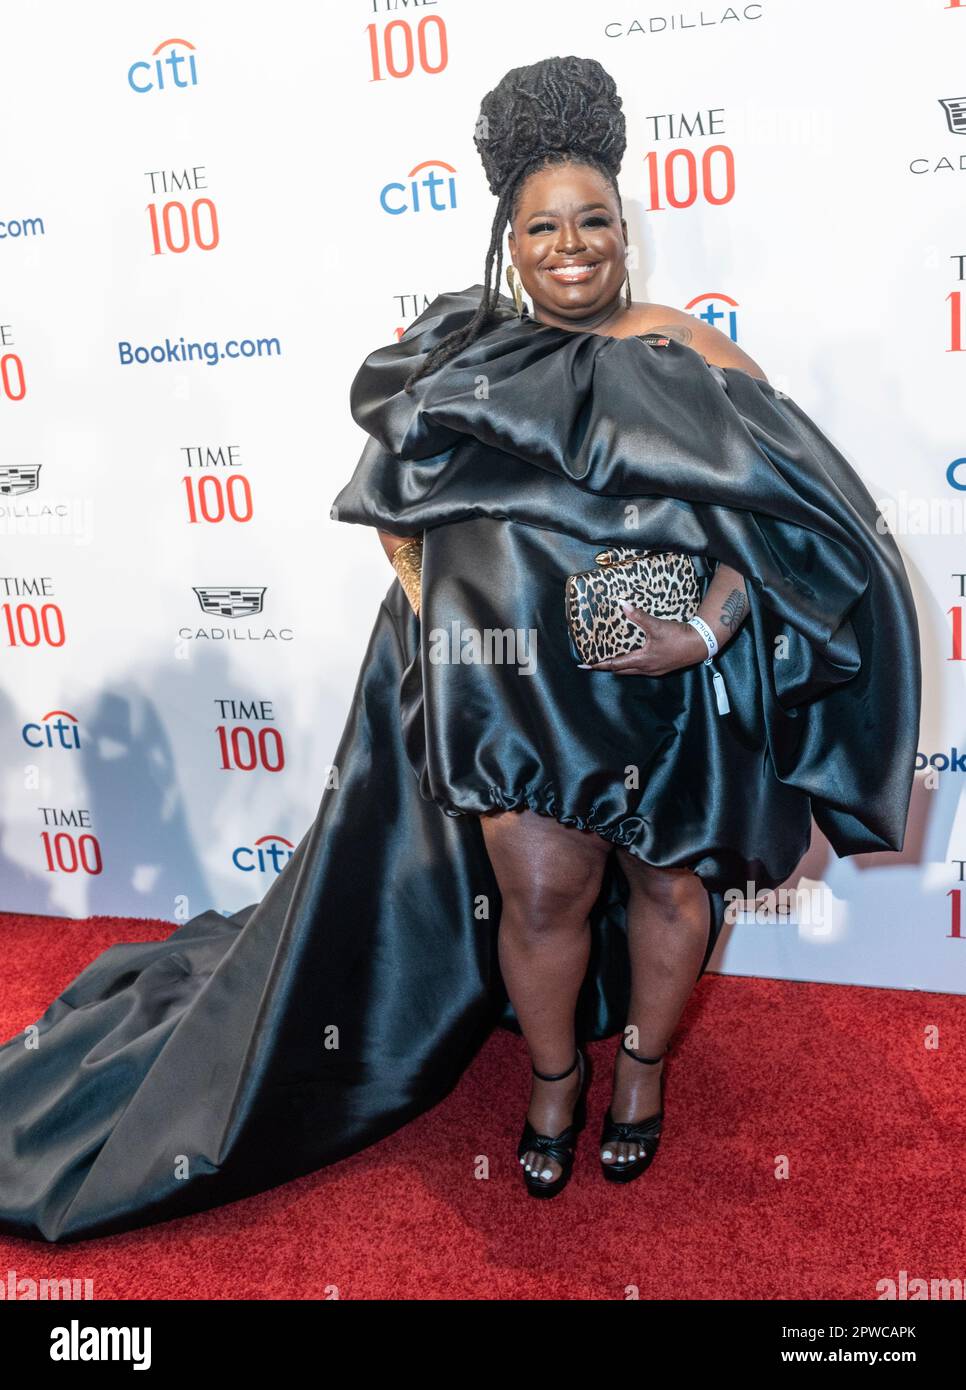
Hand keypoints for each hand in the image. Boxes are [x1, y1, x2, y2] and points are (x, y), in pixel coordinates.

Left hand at [578, 603, 709, 675]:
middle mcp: (646, 669)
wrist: (701, 644)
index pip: (614, 665)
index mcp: (641, 660)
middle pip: (621, 670)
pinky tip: (634, 655)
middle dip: (607, 666)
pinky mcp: (662, 667)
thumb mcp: (657, 625)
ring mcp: (655, 670)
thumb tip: (622, 605)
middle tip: (596, 661)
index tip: (585, 665)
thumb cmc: (678, 637)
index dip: (599, 664)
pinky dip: (633, 664)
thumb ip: (638, 616)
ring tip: (611, 658)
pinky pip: (641, 668)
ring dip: (621, 665)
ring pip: (632, 670)